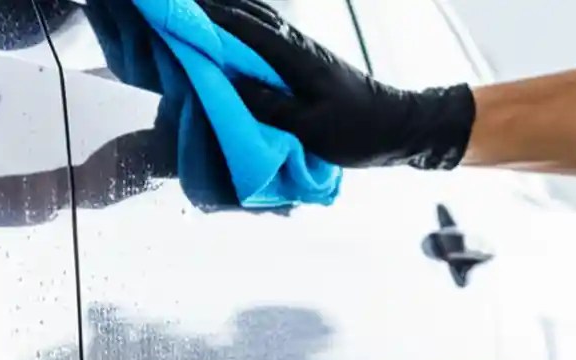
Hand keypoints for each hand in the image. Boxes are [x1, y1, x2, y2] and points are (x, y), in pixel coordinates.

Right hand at [198, 0, 476, 169]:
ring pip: (257, 17)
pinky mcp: (302, 58)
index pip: (245, 30)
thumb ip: (270, 106)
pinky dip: (241, 22)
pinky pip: (264, 31)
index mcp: (295, 58)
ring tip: (196, 11)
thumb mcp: (310, 128)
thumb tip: (230, 84)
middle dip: (213, 7)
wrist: (397, 125)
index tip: (178, 14)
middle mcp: (295, 45)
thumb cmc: (357, 131)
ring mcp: (300, 48)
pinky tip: (229, 24)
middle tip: (178, 9)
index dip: (210, 19)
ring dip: (227, 9)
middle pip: (249, 13)